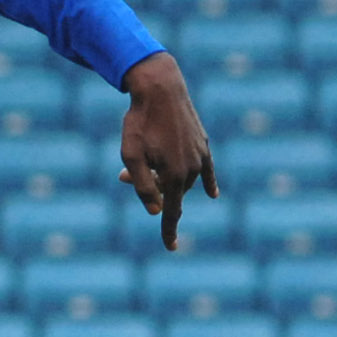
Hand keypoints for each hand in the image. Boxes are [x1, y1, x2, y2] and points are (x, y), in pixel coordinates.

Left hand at [117, 51, 219, 250]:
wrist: (160, 89)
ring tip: (139, 163)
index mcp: (173, 174)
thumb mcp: (131, 155)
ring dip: (162, 178)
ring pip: (182, 179)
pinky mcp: (203, 144)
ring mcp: (200, 156)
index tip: (171, 248)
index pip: (172, 211)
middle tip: (124, 176)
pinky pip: (207, 169)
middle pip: (170, 192)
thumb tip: (156, 211)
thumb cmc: (139, 122)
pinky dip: (207, 182)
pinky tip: (212, 195)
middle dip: (149, 189)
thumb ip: (143, 185)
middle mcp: (191, 168)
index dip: (169, 230)